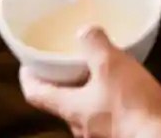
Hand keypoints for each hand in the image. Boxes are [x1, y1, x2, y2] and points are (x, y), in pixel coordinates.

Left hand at [20, 27, 160, 137]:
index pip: (36, 94)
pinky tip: (128, 90)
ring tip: (104, 72)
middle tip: (70, 63)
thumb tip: (86, 32)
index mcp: (71, 108)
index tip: (27, 66)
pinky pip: (110, 116)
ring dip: (91, 92)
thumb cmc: (134, 110)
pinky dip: (112, 102)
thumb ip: (95, 44)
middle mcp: (81, 125)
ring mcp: (101, 133)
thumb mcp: (111, 64)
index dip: (29, 78)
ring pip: (87, 110)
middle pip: (62, 102)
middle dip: (65, 82)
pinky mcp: (121, 134)